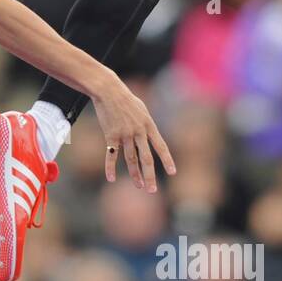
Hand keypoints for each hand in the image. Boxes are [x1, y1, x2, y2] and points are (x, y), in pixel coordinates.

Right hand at [90, 76, 174, 190]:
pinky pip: (111, 155)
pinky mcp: (111, 135)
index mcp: (149, 125)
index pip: (160, 146)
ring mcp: (125, 134)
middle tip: (152, 190)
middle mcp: (139, 131)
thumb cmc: (125, 99)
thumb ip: (146, 124)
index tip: (173, 172)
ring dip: (135, 174)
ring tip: (139, 186)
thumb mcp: (141, 109)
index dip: (167, 160)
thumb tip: (149, 136)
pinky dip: (110, 168)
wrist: (108, 90)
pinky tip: (111, 178)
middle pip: (146, 158)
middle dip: (150, 175)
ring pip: (131, 159)